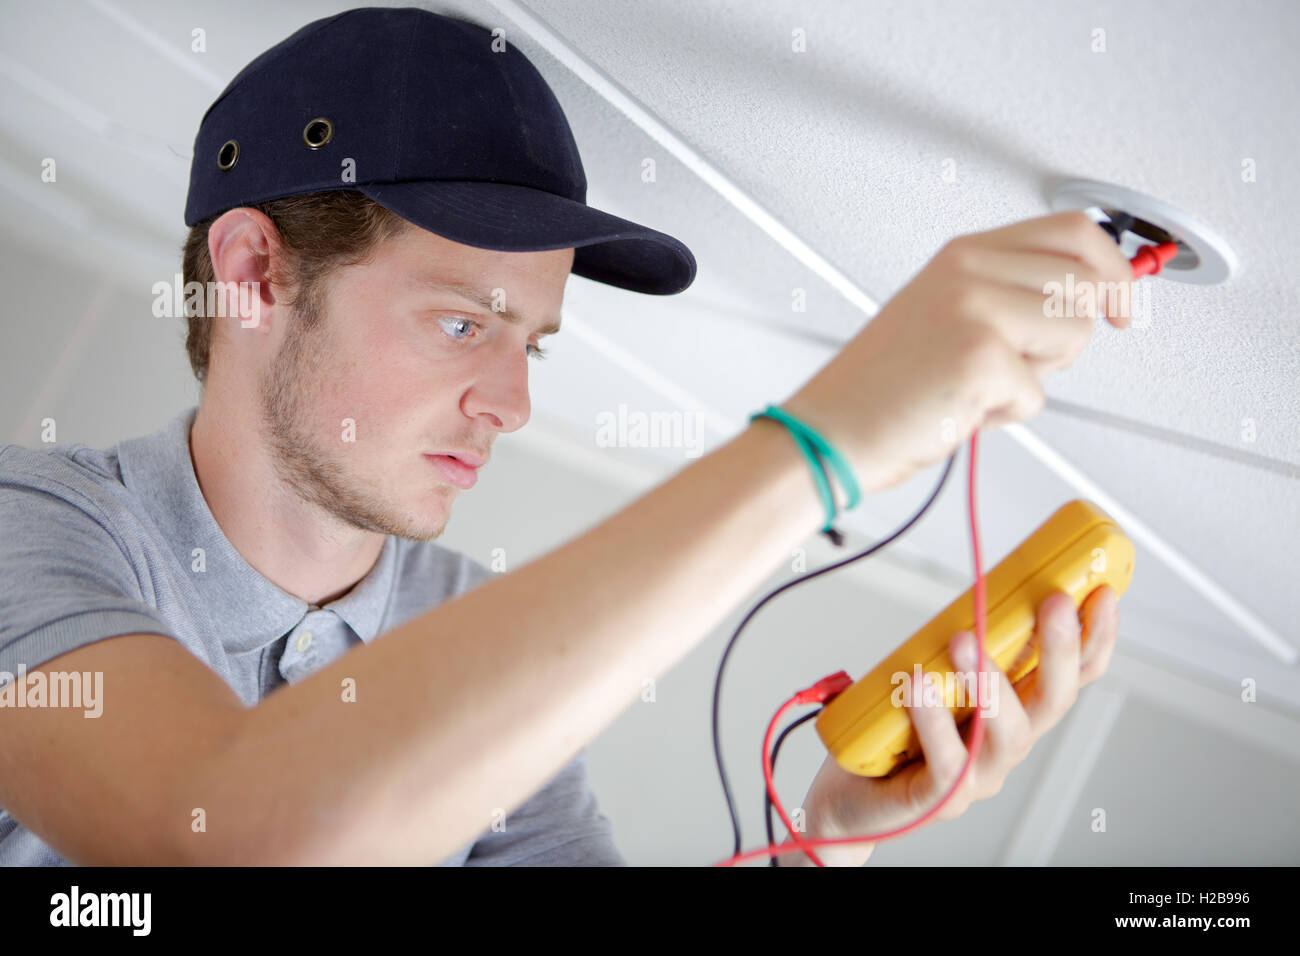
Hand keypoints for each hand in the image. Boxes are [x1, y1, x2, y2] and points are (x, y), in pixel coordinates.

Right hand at [782, 211, 1134, 499]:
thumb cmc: (881, 386)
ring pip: (1073, 334)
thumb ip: (1008, 291)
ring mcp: (976, 308)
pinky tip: (961, 406)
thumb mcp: (943, 312)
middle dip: (1068, 334)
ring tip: (980, 382)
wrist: (830, 430)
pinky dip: (1006, 413)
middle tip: (1023, 360)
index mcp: (963, 253)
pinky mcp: (981, 356)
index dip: (1115, 268)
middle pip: (1086, 283)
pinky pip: (1038, 392)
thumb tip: (1091, 294)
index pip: (1074, 232)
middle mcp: (969, 270)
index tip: (1121, 301)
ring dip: (1037, 374)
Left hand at [785, 584, 1120, 865]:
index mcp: (1013, 712)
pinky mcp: (941, 798)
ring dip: (991, 680)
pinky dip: (934, 720)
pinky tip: (919, 685)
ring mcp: (979, 776)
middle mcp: (1005, 744)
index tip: (1100, 593)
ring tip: (965, 638)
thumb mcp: (930, 673)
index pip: (1070, 677)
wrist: (849, 796)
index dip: (1093, 638)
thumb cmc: (892, 731)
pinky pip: (948, 761)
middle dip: (1061, 649)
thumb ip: (955, 642)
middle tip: (1052, 602)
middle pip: (1054, 701)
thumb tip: (971, 589)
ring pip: (1007, 733)